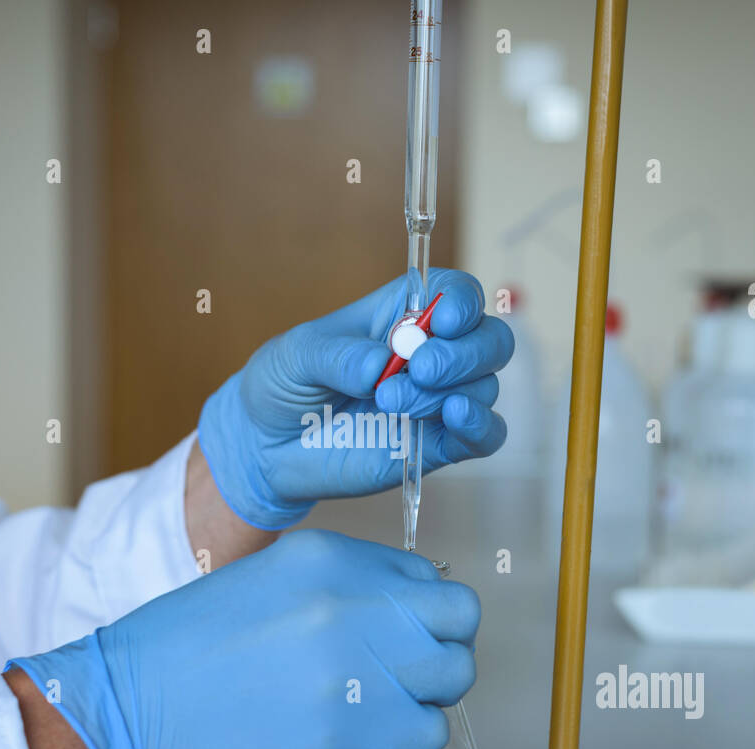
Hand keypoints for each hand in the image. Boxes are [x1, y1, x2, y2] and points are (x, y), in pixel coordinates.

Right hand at [6, 529, 479, 748]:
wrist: (126, 709)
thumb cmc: (181, 649)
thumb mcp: (264, 582)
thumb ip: (336, 587)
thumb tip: (393, 611)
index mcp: (327, 556)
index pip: (426, 576)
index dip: (416, 612)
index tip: (394, 635)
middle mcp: (353, 600)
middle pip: (458, 619)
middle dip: (439, 646)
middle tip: (403, 672)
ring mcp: (358, 666)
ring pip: (453, 676)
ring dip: (425, 693)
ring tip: (375, 706)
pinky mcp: (353, 733)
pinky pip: (429, 732)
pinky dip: (403, 739)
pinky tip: (359, 736)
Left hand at [197, 269, 514, 528]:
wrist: (266, 449)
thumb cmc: (282, 387)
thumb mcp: (295, 355)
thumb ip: (338, 355)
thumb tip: (382, 364)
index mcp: (401, 316)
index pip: (457, 294)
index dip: (463, 302)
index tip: (442, 321)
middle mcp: (430, 355)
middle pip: (488, 340)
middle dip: (462, 353)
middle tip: (418, 369)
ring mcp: (436, 402)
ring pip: (484, 387)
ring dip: (446, 392)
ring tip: (391, 402)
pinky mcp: (436, 446)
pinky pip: (485, 436)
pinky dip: (481, 426)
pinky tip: (455, 419)